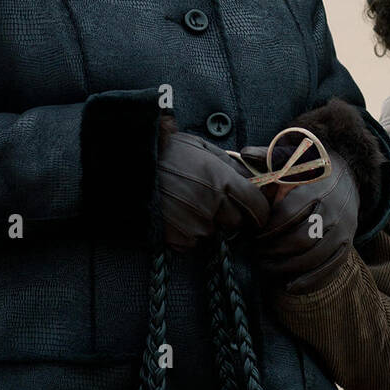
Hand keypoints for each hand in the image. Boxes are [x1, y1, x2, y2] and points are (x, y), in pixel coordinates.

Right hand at [156, 131, 269, 252]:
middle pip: (236, 222)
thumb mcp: (202, 147)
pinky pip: (193, 242)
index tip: (254, 211)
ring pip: (213, 232)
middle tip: (211, 203)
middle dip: (229, 216)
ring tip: (186, 205)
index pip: (257, 207)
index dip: (258, 210)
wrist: (131, 166)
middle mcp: (213, 204)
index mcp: (222, 180)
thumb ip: (230, 164)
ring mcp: (196, 223)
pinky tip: (175, 216)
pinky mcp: (179, 238)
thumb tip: (252, 178)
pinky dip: (187, 233)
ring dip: (206, 224)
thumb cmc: (167, 152)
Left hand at [251, 148, 358, 293]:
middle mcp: (334, 209)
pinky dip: (311, 281)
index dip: (267, 230)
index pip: (288, 214)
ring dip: (286, 268)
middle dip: (273, 251)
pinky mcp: (348, 244)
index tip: (252, 235)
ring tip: (266, 267)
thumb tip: (244, 153)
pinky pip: (331, 268)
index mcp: (317, 188)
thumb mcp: (293, 158)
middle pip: (301, 239)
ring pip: (314, 257)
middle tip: (255, 254)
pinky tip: (290, 286)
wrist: (350, 174)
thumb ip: (268, 158)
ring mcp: (343, 229)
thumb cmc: (312, 168)